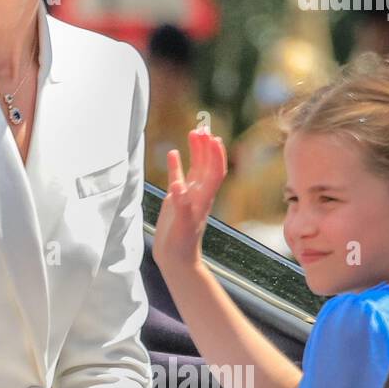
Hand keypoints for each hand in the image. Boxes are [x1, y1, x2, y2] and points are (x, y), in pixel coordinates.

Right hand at [153, 127, 227, 273]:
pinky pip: (178, 177)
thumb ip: (181, 206)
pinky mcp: (175, 200)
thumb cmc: (181, 246)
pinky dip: (177, 165)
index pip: (214, 172)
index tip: (213, 138)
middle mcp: (199, 194)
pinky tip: (173, 153)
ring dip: (196, 151)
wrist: (176, 260)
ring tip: (193, 132)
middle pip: (207, 166)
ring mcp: (188, 196)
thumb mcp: (182, 226)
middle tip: (202, 128)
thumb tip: (178, 186)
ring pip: (195, 168)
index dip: (215, 155)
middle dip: (207, 147)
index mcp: (203, 199)